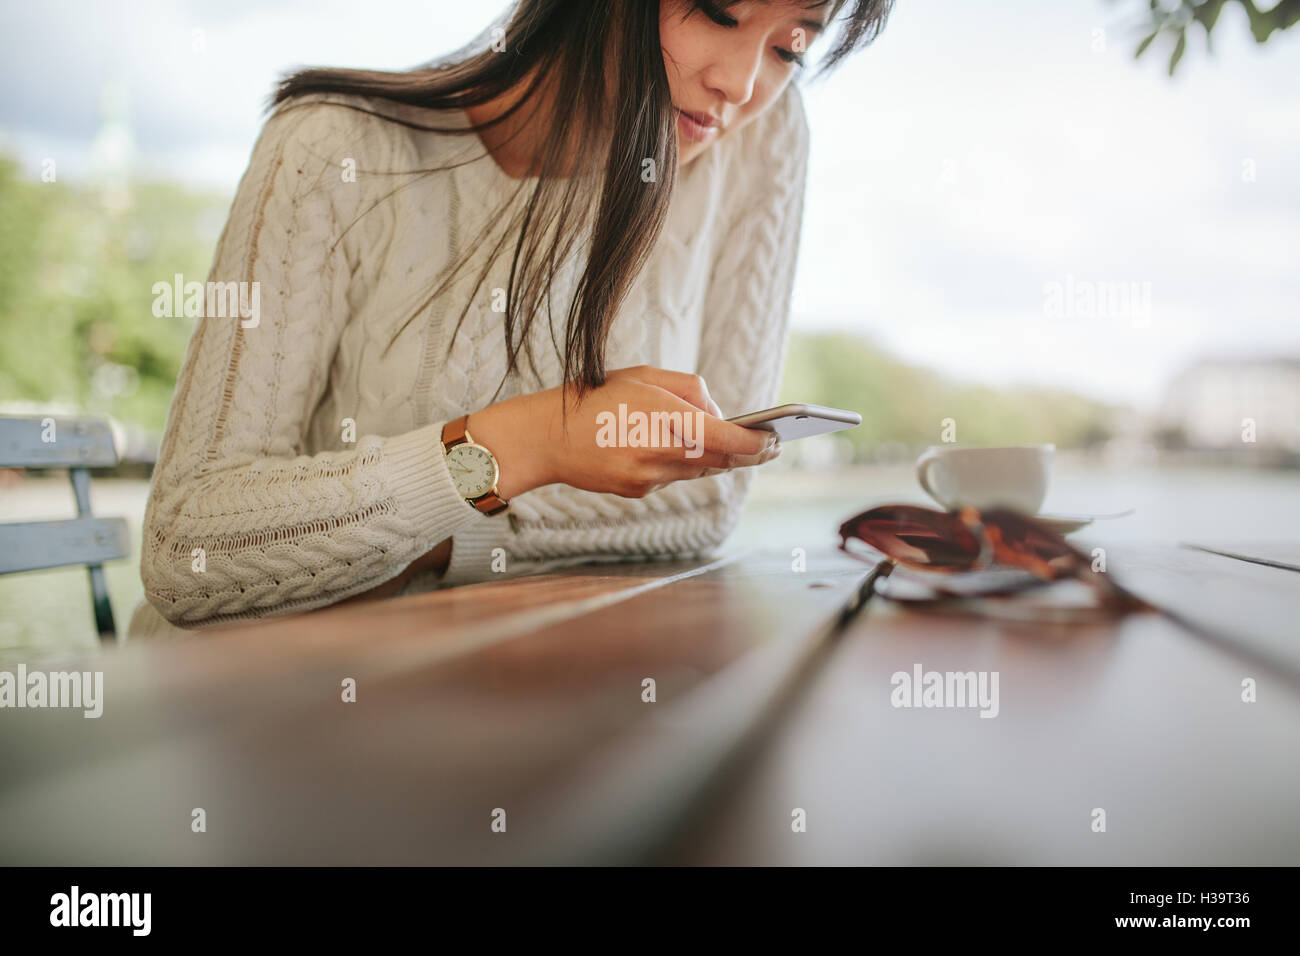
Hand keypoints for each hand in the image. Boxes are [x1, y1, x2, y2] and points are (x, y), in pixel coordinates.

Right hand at [467, 365, 779, 498]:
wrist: (545, 437)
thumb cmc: (596, 396)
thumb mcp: (644, 375)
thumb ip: (689, 391)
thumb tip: (719, 416)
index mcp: (662, 418)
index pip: (725, 438)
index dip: (755, 444)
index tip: (775, 441)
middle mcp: (658, 453)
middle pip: (719, 459)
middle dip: (748, 454)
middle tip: (772, 447)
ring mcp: (648, 478)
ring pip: (698, 468)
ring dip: (719, 458)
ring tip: (743, 448)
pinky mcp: (637, 490)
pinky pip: (673, 476)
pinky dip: (683, 462)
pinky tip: (685, 450)